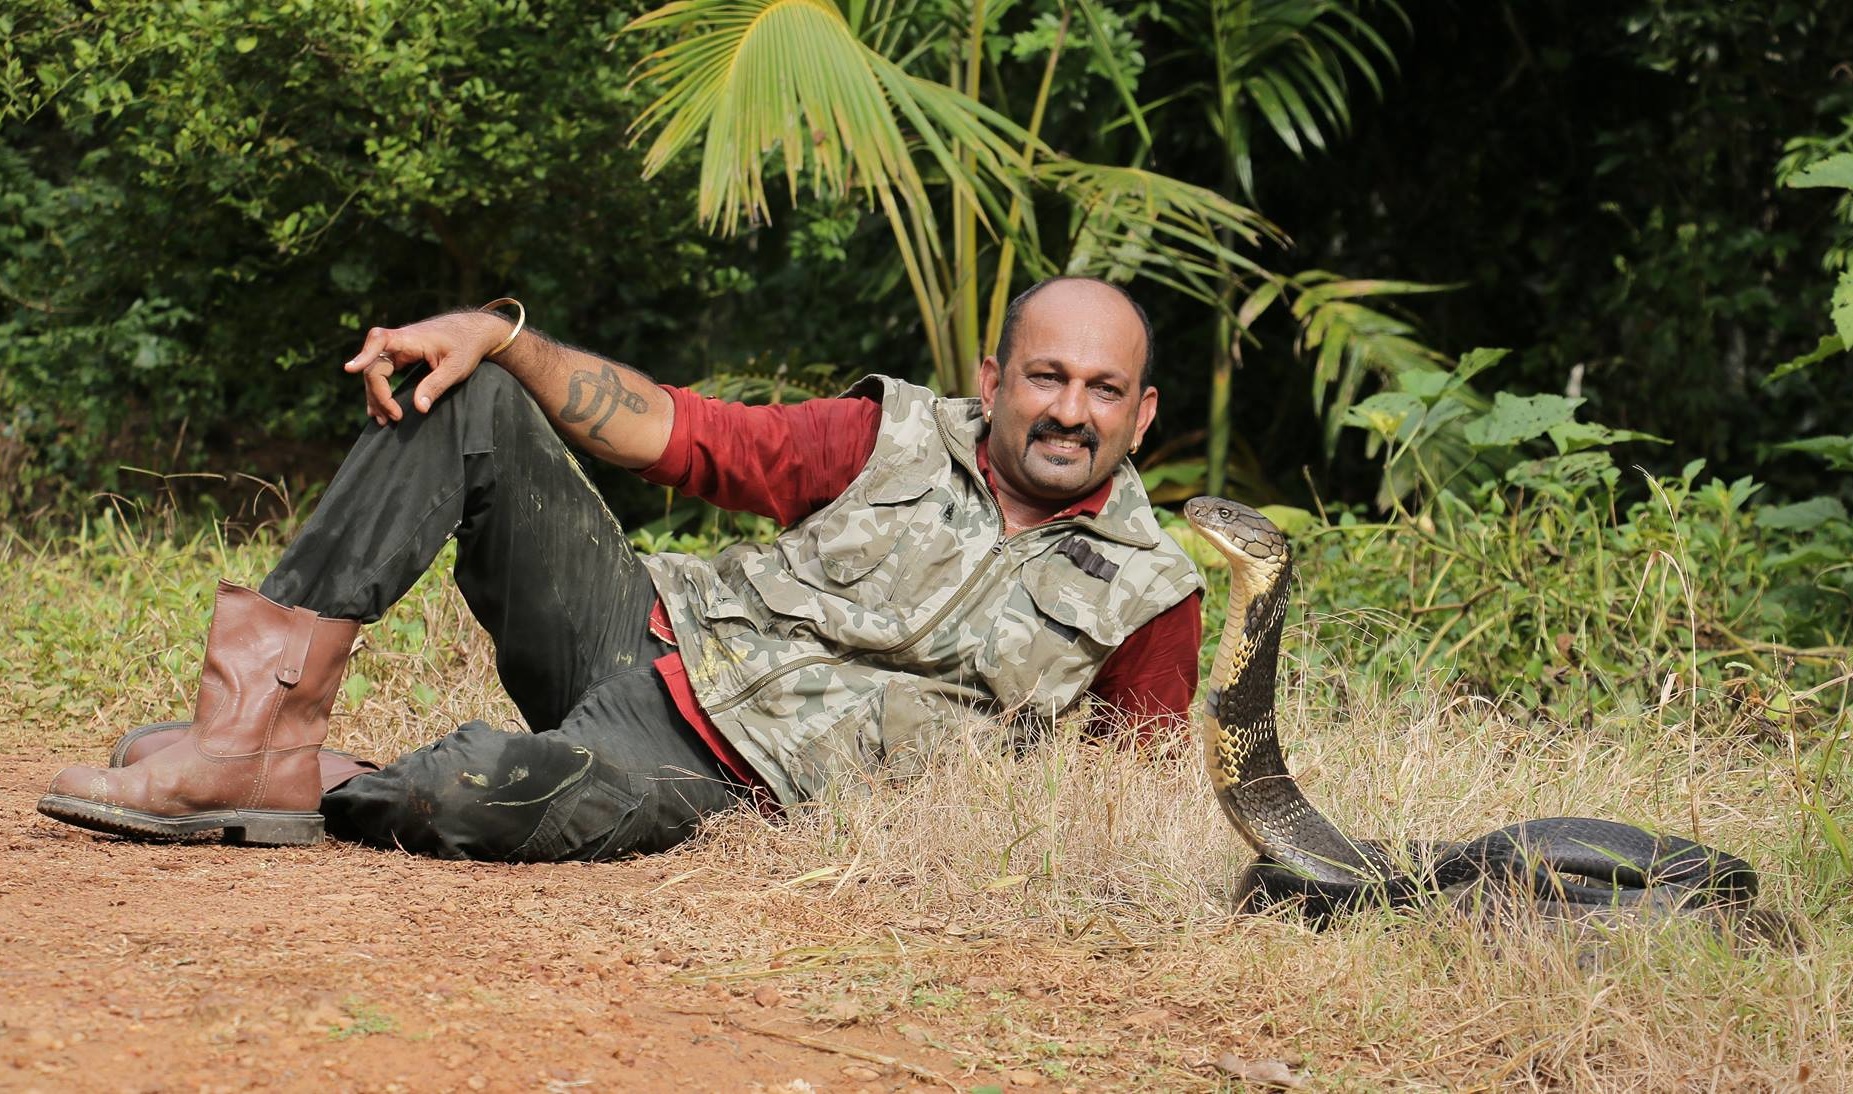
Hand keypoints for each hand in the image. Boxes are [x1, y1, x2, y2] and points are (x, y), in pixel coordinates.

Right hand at [341, 311, 510, 424]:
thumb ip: (436, 385)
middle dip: (378, 394)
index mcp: (410, 338)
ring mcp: (398, 349)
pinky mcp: (401, 356)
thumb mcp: (456, 367)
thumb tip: (418, 408)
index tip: (349, 370)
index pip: (379, 340)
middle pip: (374, 366)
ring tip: (383, 420)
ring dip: (377, 396)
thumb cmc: (466, 346)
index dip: (363, 355)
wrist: (473, 331)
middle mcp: (398, 341)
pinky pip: (383, 373)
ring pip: (375, 372)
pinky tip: (380, 409)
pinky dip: (381, 391)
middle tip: (394, 418)